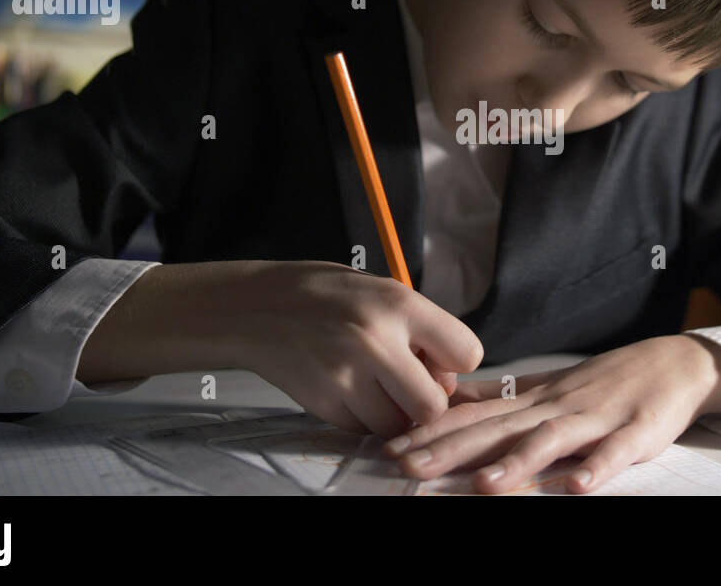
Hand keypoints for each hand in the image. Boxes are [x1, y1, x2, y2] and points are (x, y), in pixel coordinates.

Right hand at [234, 260, 483, 436]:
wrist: (253, 306)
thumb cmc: (324, 295)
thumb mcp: (381, 291)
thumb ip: (419, 329)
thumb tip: (448, 379)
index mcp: (399, 304)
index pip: (467, 352)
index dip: (456, 363)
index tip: (439, 362)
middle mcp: (376, 340)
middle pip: (433, 405)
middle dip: (426, 403)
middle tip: (409, 388)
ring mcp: (346, 375)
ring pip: (396, 425)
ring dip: (391, 414)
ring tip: (371, 385)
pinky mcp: (322, 402)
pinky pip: (361, 429)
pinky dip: (360, 418)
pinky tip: (345, 388)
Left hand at [382, 334, 720, 493]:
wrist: (674, 363)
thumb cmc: (608, 380)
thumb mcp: (550, 386)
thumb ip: (504, 397)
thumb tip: (455, 398)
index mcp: (535, 401)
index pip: (475, 416)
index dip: (433, 432)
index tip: (391, 448)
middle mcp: (557, 407)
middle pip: (499, 430)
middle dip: (453, 450)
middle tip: (410, 467)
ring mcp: (596, 419)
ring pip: (550, 441)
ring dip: (517, 463)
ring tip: (483, 486)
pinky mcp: (634, 433)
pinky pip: (614, 454)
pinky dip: (596, 468)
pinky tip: (576, 488)